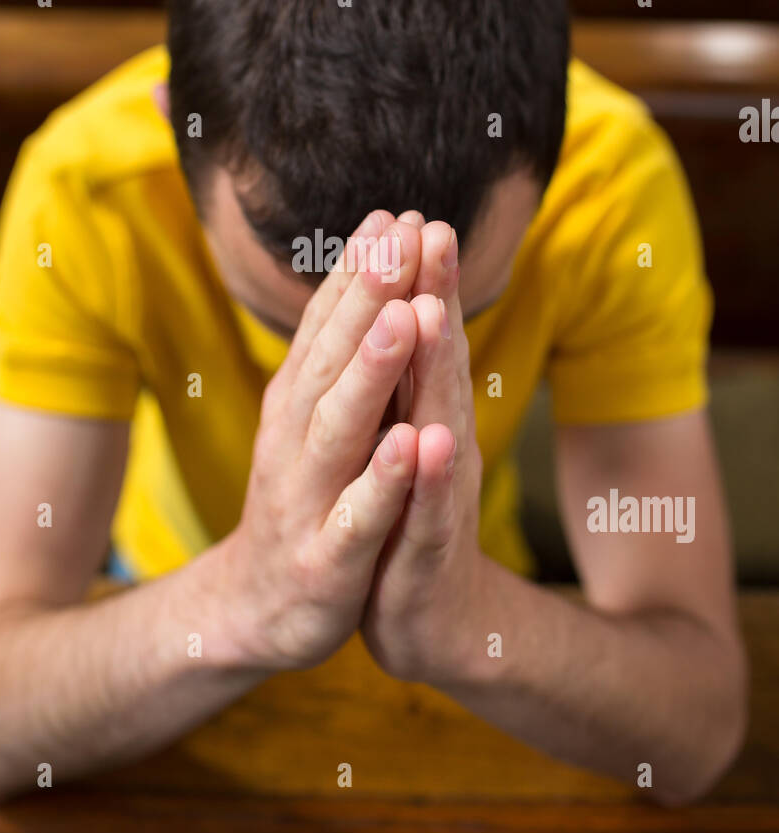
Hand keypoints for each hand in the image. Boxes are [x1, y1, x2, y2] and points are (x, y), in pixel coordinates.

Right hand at [220, 210, 425, 673]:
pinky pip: (358, 517)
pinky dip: (382, 482)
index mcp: (299, 402)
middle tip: (401, 235)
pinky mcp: (328, 560)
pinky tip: (412, 445)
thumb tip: (365, 267)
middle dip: (369, 297)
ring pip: (341, 426)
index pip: (329, 326)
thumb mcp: (311, 420)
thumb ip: (336, 353)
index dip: (360, 271)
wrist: (258, 610)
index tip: (395, 214)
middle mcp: (295, 439)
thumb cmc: (301, 499)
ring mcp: (309, 498)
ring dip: (372, 371)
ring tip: (406, 317)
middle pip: (334, 359)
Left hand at [361, 219, 485, 685]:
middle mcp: (436, 443)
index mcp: (420, 414)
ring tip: (432, 312)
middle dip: (433, 295)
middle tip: (432, 230)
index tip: (409, 210)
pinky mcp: (426, 552)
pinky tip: (428, 442)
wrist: (431, 622)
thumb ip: (403, 378)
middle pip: (436, 362)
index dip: (416, 276)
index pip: (420, 337)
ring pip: (437, 424)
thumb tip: (396, 305)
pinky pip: (426, 511)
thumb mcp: (400, 439)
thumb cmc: (409, 518)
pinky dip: (425, 476)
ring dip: (435, 369)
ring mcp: (436, 496)